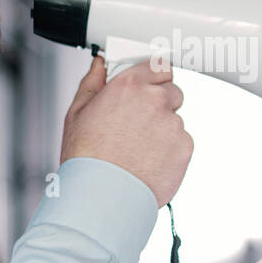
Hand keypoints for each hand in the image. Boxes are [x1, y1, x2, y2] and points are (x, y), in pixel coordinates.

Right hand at [60, 55, 192, 206]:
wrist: (102, 197)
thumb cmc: (86, 160)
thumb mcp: (77, 113)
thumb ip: (92, 83)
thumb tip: (99, 66)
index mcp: (129, 86)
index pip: (158, 65)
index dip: (154, 77)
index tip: (149, 85)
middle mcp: (154, 100)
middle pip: (171, 91)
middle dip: (159, 104)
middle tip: (139, 124)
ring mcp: (173, 124)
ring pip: (176, 120)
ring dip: (163, 129)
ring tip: (138, 149)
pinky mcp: (184, 147)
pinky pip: (182, 142)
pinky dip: (170, 151)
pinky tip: (148, 161)